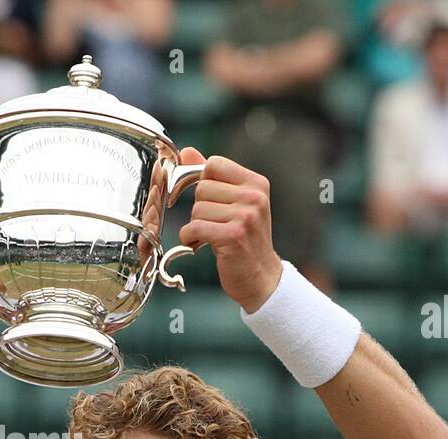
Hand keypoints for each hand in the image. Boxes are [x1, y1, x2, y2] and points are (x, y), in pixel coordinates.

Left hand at [176, 148, 282, 312]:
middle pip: (202, 187)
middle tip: (213, 223)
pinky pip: (194, 227)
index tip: (204, 198)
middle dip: (200, 208)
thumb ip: (212, 177)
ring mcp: (246, 216)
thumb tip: (187, 152)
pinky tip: (201, 244)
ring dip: (195, 225)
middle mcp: (254, 196)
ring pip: (197, 208)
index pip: (213, 164)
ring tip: (210, 235)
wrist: (260, 277)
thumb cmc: (244, 240)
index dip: (201, 180)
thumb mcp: (234, 204)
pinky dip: (190, 238)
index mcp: (256, 183)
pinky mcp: (233, 236)